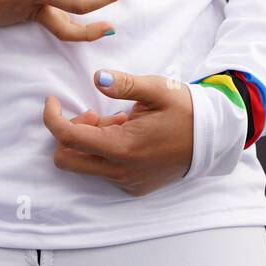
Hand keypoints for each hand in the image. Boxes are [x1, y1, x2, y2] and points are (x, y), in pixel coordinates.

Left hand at [43, 69, 193, 195]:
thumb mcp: (157, 89)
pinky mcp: (134, 186)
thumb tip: (98, 78)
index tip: (52, 101)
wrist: (213, 138)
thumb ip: (124, 84)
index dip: (52, 118)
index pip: (68, 138)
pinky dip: (104, 151)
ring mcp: (127, 182)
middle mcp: (121, 171)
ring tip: (119, 121)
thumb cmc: (185, 110)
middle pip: (67, 160)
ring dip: (90, 141)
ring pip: (86, 165)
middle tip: (92, 114)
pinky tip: (127, 134)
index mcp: (123, 147)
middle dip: (68, 134)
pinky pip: (104, 170)